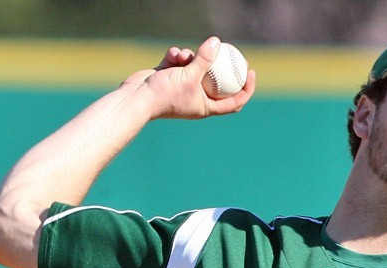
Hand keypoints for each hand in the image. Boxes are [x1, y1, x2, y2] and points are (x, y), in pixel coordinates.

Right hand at [122, 37, 255, 119]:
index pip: (234, 102)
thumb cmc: (164, 94)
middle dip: (222, 67)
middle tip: (231, 52)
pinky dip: (177, 56)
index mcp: (206, 107)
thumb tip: (217, 41)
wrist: (136, 99)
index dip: (246, 88)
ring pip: (196, 67)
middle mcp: (196, 98)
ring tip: (184, 55)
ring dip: (192, 57)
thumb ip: (204, 59)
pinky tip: (173, 54)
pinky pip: (179, 62)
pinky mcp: (169, 76)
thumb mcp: (189, 75)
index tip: (250, 72)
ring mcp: (182, 87)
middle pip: (217, 82)